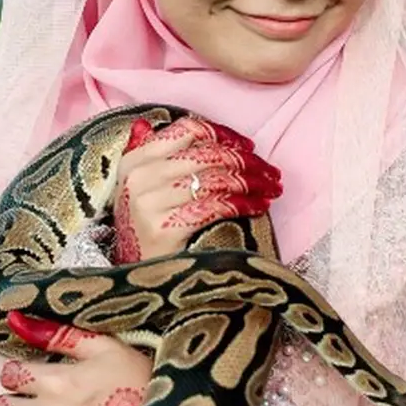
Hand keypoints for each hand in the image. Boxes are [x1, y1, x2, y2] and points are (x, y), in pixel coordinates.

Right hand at [113, 115, 282, 263]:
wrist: (134, 279)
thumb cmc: (144, 233)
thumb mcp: (139, 190)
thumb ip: (148, 158)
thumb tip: (145, 125)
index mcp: (134, 160)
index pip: (187, 131)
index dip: (224, 135)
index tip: (248, 147)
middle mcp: (139, 177)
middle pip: (207, 155)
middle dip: (247, 162)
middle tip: (271, 172)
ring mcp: (148, 202)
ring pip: (214, 180)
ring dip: (251, 183)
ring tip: (271, 189)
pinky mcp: (163, 227)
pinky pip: (214, 206)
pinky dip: (243, 204)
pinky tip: (258, 207)